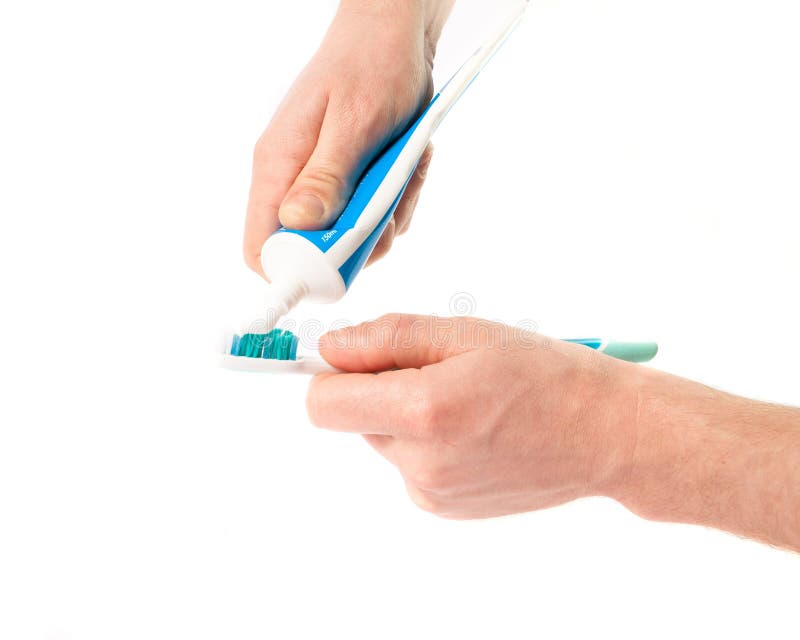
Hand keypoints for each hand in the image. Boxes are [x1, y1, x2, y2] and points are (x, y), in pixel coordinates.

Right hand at [244, 2, 452, 276]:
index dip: (290, 273)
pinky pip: (372, 216)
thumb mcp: (354, 122)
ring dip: (384, 219)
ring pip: (348, 237)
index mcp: (278, 166)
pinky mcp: (348, 182)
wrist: (395, 35)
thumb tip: (297, 224)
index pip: (260, 245)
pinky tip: (405, 166)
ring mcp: (322, 183)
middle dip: (356, 243)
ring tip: (401, 176)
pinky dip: (395, 201)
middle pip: (312, 251)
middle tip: (385, 212)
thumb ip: (326, 176)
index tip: (334, 271)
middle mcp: (293, 180)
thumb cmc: (371, 65)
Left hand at [306, 314, 799, 550]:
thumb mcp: (466, 334)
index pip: (322, 403)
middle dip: (380, 387)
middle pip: (354, 416)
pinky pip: (410, 462)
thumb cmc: (548, 376)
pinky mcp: (444, 508)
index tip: (334, 356)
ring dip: (406, 413)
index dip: (324, 374)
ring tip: (464, 398)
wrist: (605, 435)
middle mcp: (418, 463)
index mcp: (422, 413)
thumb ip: (388, 338)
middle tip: (434, 367)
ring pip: (384, 437)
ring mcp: (431, 492)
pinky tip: (474, 427)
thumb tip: (332, 347)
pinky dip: (427, 440)